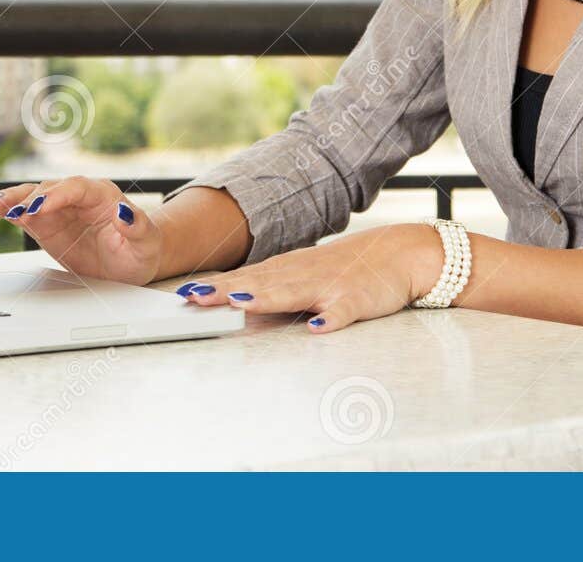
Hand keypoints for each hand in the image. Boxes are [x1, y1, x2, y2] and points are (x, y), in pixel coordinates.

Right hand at [0, 177, 162, 285]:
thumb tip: (124, 211)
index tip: (40, 207)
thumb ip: (136, 226)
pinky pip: (18, 213)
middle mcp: (76, 195)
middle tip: (10, 211)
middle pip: (47, 190)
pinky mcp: (44, 223)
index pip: (75, 188)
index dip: (56, 195)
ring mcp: (57, 209)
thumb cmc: (142, 248)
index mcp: (101, 194)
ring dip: (7, 201)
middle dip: (28, 199)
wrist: (132, 260)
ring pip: (28, 198)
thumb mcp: (145, 241)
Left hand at [177, 223, 446, 332]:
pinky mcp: (357, 300)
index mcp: (288, 271)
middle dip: (226, 292)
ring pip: (294, 293)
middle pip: (260, 284)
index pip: (245, 279)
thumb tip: (230, 301)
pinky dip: (330, 319)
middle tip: (195, 299)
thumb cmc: (346, 268)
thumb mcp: (304, 275)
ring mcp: (330, 287)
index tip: (183, 295)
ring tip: (239, 303)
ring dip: (266, 298)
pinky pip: (343, 312)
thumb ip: (271, 288)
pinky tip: (318, 328)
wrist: (399, 253)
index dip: (215, 287)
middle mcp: (303, 275)